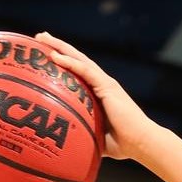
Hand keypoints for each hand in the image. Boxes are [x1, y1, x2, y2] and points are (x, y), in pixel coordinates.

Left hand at [32, 32, 163, 160]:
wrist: (141, 143)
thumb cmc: (123, 144)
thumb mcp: (96, 137)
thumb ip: (83, 134)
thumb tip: (66, 145)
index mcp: (99, 92)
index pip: (78, 71)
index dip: (63, 61)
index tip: (45, 54)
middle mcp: (102, 83)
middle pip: (76, 59)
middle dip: (58, 47)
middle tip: (40, 37)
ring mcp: (105, 83)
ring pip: (79, 59)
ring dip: (60, 48)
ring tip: (42, 38)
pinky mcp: (107, 87)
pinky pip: (85, 71)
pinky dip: (70, 62)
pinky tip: (55, 56)